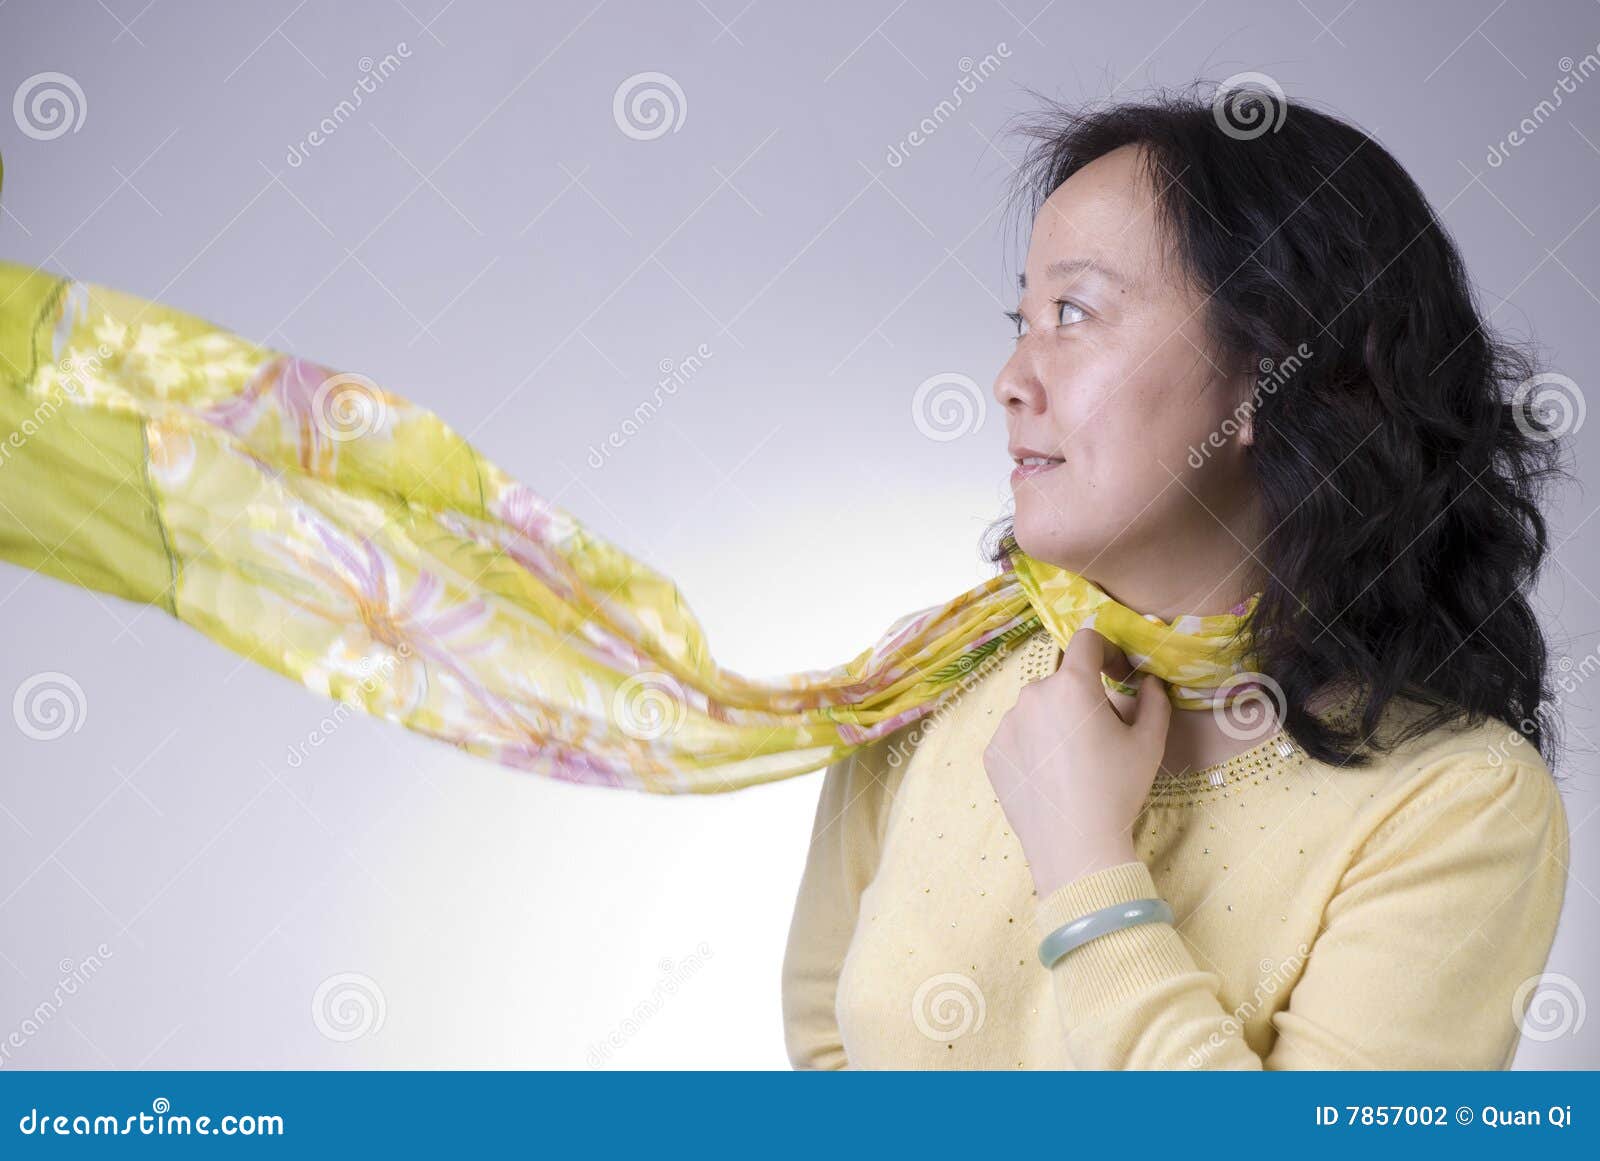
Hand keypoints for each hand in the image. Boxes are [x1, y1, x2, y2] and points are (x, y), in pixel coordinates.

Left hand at [982, 627, 1171, 897]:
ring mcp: (1006, 724)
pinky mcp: (992, 752)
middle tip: (1101, 736)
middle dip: (1083, 697)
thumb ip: (1154, 700)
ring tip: (1074, 763)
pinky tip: (1051, 778)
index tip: (1118, 675)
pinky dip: (1033, 747)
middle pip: (1062, 681)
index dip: (1107, 651)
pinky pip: (1017, 736)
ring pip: (1037, 709)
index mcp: (1071, 685)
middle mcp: (1032, 695)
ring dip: (1055, 722)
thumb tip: (1149, 681)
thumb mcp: (1149, 742)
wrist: (1075, 845)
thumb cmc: (1117, 789)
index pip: (1087, 641)